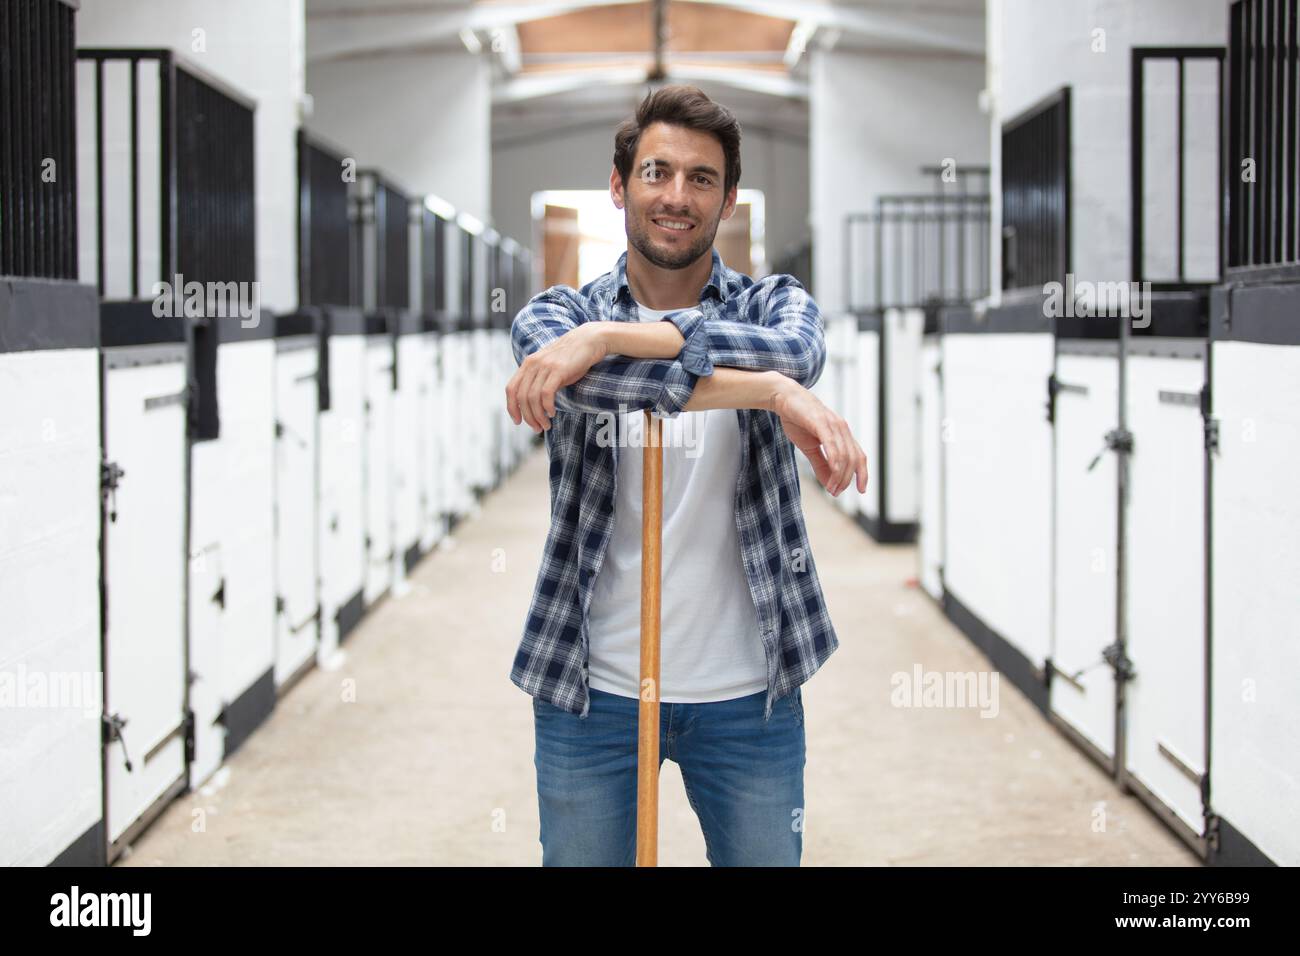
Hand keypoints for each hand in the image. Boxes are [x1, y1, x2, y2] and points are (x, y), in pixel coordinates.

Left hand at [505, 325, 606, 430]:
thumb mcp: (550, 367)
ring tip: (546, 425)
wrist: (588, 340)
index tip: (517, 421)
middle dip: (527, 416)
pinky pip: (546, 394)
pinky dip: (547, 407)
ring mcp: (545, 366)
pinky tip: (553, 413)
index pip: (511, 389)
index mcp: (528, 364)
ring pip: (532, 398)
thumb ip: (540, 380)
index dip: (512, 407)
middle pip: (521, 397)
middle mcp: (533, 364)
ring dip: (538, 416)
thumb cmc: (572, 357)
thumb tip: (534, 404)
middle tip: (537, 428)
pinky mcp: (558, 370)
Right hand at [770, 380, 867, 496]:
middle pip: (853, 459)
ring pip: (844, 455)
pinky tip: (833, 472)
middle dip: (847, 479)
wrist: (784, 398)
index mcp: (842, 434)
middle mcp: (842, 429)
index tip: (861, 490)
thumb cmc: (798, 420)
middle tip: (835, 492)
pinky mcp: (821, 422)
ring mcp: (833, 425)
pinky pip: (832, 444)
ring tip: (831, 488)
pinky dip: (835, 460)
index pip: (859, 457)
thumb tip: (829, 484)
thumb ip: (820, 465)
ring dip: (840, 475)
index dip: (862, 474)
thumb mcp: (810, 447)